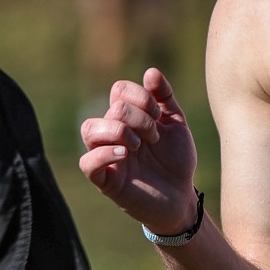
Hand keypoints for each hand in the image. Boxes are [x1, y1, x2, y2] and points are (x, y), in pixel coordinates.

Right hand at [78, 68, 199, 235]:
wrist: (182, 196)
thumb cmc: (175, 160)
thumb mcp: (175, 124)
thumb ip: (164, 98)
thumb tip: (150, 72)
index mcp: (128, 117)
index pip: (119, 90)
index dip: (140, 97)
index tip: (158, 116)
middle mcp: (113, 133)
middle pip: (111, 109)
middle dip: (138, 118)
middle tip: (154, 137)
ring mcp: (107, 156)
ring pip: (89, 129)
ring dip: (118, 131)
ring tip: (138, 146)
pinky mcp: (105, 180)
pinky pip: (86, 162)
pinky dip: (103, 154)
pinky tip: (125, 155)